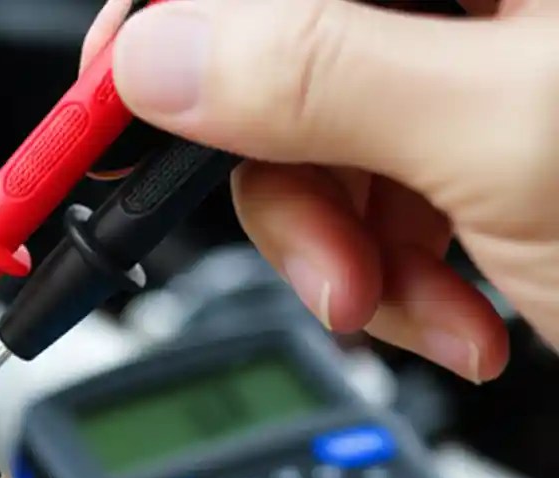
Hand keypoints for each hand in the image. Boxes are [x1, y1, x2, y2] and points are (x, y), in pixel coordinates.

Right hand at [87, 0, 558, 381]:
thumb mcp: (503, 136)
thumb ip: (318, 77)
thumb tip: (158, 59)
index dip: (164, 30)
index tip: (100, 118)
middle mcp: (464, 10)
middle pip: (276, 77)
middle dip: (293, 201)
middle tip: (329, 273)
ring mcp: (468, 83)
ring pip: (316, 160)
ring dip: (345, 262)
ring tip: (420, 314)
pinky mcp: (473, 158)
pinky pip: (373, 208)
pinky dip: (396, 283)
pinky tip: (458, 319)